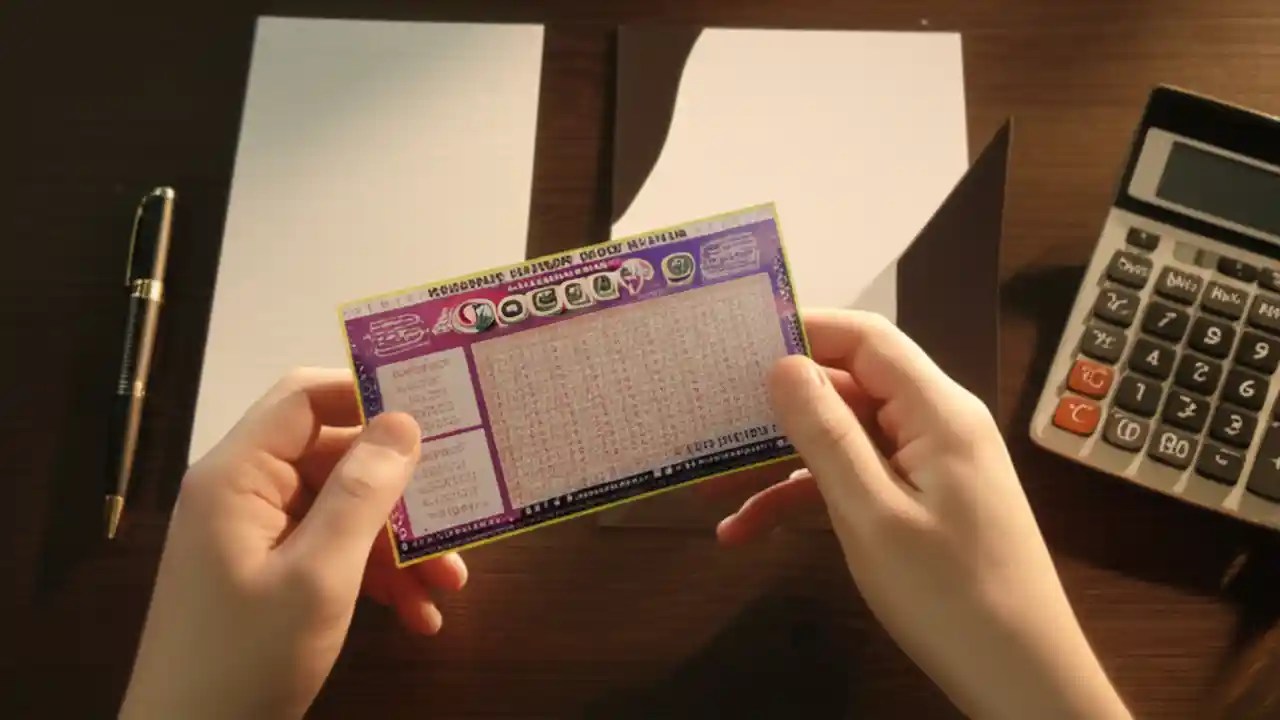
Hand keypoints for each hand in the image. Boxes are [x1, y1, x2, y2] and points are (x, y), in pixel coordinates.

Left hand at [121, 369, 467, 719]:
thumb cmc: (246, 658)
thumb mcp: (318, 577)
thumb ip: (362, 494)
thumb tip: (403, 421)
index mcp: (237, 477)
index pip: (304, 399)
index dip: (367, 393)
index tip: (435, 407)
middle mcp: (245, 495)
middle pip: (335, 459)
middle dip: (401, 491)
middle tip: (461, 509)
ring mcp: (257, 538)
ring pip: (344, 512)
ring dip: (399, 546)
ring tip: (452, 584)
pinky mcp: (270, 578)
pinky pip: (333, 554)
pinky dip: (378, 580)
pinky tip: (419, 616)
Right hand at [717, 310, 1128, 719]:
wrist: (1023, 678)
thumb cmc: (951, 596)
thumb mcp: (872, 514)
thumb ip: (826, 435)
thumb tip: (783, 365)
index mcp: (937, 411)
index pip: (866, 339)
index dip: (804, 329)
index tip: (737, 342)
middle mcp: (936, 425)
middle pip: (847, 388)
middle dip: (776, 406)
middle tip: (707, 416)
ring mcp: (929, 466)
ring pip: (842, 441)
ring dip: (778, 464)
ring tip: (707, 490)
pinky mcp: (921, 503)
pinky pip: (855, 482)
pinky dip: (804, 501)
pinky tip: (748, 531)